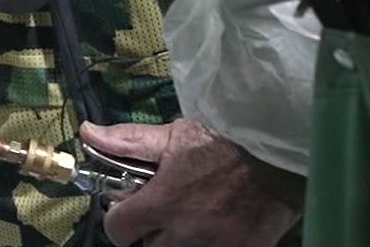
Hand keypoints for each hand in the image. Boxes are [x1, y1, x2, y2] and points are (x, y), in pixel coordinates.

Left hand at [83, 119, 301, 246]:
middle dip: (148, 235)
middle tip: (160, 217)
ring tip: (187, 222)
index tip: (128, 210)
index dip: (119, 219)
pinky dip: (207, 245)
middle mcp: (185, 231)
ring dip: (175, 242)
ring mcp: (215, 246)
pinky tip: (213, 229)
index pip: (118, 230)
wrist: (280, 155)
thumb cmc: (226, 143)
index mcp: (164, 201)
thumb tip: (88, 133)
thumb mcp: (175, 136)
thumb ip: (128, 141)